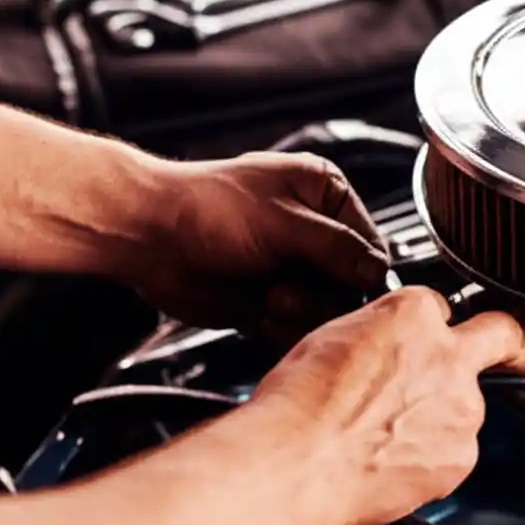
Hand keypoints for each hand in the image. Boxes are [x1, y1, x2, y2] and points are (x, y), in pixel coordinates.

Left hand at [135, 151, 390, 336]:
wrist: (147, 237)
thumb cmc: (206, 210)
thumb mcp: (283, 223)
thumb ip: (337, 248)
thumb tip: (378, 272)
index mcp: (324, 195)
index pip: (370, 245)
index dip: (360, 272)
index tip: (343, 284)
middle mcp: (314, 233)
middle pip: (352, 284)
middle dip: (323, 295)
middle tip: (287, 289)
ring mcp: (292, 269)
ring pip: (328, 311)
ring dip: (302, 313)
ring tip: (271, 298)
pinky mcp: (271, 302)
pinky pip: (299, 328)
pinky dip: (284, 329)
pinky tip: (261, 313)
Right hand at [248, 286, 524, 524]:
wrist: (298, 462)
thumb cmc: (300, 405)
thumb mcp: (330, 338)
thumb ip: (378, 337)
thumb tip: (384, 348)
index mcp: (413, 315)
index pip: (442, 308)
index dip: (436, 325)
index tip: (441, 335)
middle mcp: (448, 356)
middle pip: (494, 344)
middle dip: (509, 349)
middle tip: (515, 357)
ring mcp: (461, 408)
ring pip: (469, 406)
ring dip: (445, 417)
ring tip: (391, 437)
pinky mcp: (461, 456)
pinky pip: (457, 452)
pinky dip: (434, 458)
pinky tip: (392, 462)